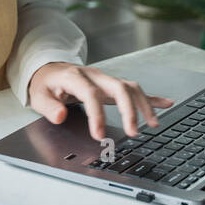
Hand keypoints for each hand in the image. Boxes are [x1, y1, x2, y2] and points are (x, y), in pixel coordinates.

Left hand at [28, 62, 173, 140]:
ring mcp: (106, 79)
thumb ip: (49, 107)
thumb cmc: (46, 83)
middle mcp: (95, 76)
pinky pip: (135, 89)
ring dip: (144, 105)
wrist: (50, 69)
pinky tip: (165, 104)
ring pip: (131, 88)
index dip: (96, 115)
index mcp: (75, 77)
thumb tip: (61, 116)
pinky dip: (151, 97)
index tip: (98, 135)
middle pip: (119, 88)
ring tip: (153, 124)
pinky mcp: (112, 84)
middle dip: (129, 111)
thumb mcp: (39, 95)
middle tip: (133, 132)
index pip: (91, 94)